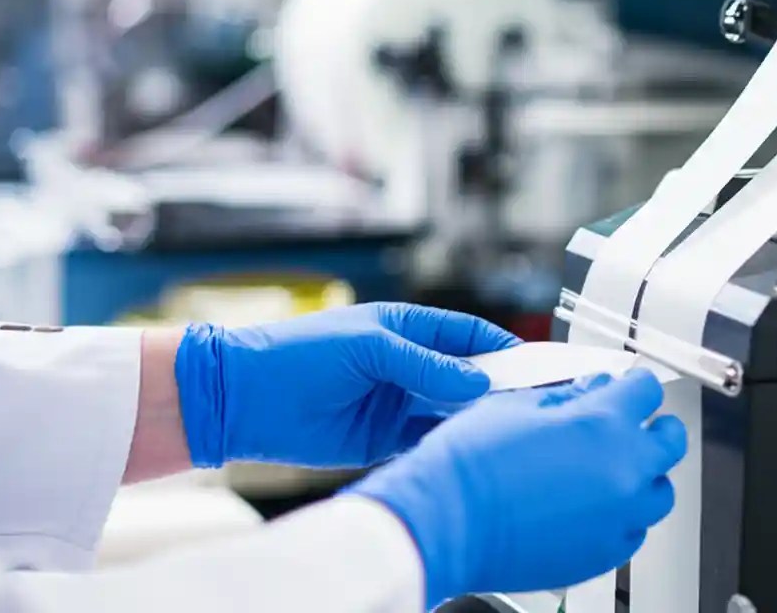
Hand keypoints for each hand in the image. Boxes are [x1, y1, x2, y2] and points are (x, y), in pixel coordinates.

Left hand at [174, 303, 519, 467]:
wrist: (244, 399)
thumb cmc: (296, 354)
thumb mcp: (369, 347)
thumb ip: (424, 365)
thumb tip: (476, 381)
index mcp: (406, 328)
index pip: (468, 336)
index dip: (500, 348)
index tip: (532, 365)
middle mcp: (407, 365)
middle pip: (466, 375)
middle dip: (495, 387)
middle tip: (527, 403)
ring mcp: (397, 401)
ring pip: (450, 410)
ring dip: (473, 418)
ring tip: (501, 428)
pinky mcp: (383, 438)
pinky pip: (427, 439)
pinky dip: (447, 443)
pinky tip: (467, 448)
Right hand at [349, 369, 687, 608]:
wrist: (445, 522)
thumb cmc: (469, 466)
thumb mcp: (518, 405)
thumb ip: (568, 396)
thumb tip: (591, 391)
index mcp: (603, 424)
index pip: (647, 390)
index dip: (633, 384)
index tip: (626, 389)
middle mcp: (623, 472)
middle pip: (670, 441)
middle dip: (652, 427)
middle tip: (631, 426)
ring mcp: (618, 518)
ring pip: (658, 492)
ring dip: (642, 475)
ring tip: (611, 471)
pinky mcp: (603, 554)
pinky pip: (633, 531)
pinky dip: (622, 516)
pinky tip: (591, 506)